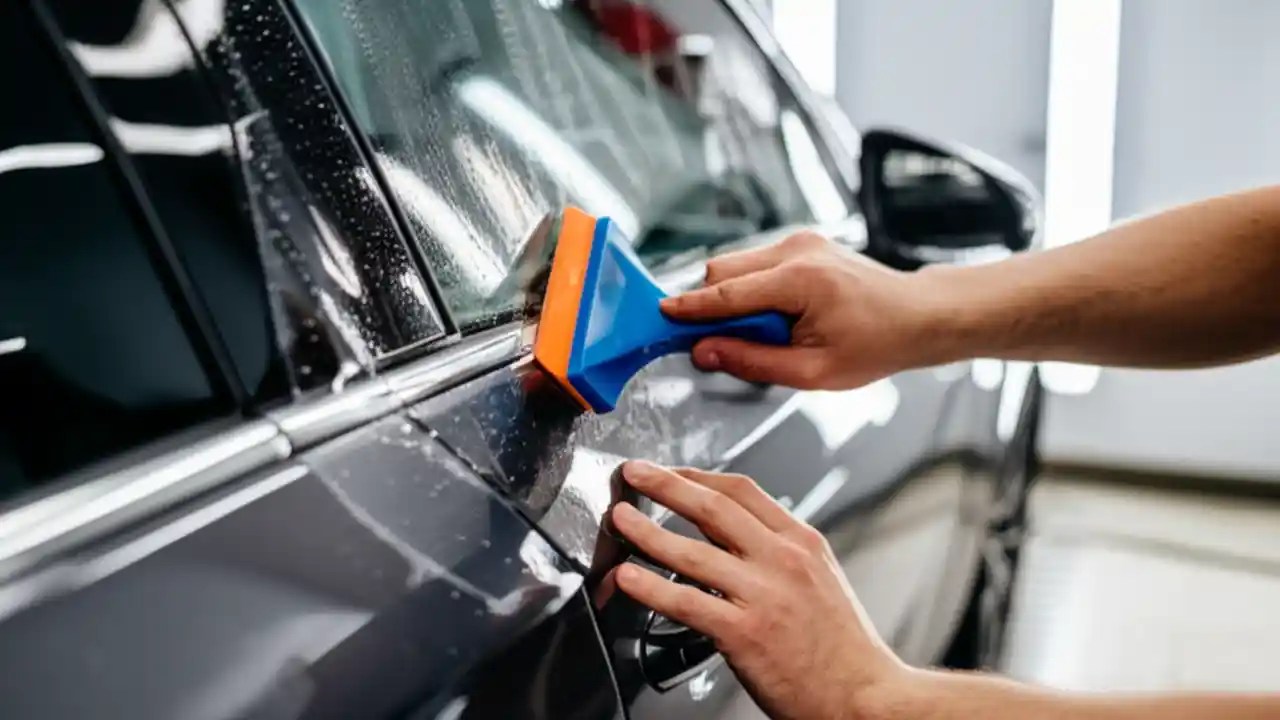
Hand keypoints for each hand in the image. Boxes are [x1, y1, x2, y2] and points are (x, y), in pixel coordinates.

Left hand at [609, 461, 908, 719]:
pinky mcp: (745, 633)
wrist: (866, 698)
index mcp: (802, 542)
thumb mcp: (821, 579)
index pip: (742, 491)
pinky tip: (628, 577)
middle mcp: (783, 560)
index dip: (697, 476)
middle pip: (712, 506)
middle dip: (664, 484)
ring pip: (691, 551)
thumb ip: (780, 552)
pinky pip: (687, 602)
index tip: (670, 471)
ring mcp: (764, 595)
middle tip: (633, 473)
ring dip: (645, 530)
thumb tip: (736, 533)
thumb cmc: (843, 648)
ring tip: (620, 519)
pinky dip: (651, 587)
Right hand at [661, 232, 948, 388]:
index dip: (690, 307)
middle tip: (725, 342)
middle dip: (713, 307)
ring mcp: (799, 241)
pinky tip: (776, 316)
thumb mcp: (812, 371)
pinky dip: (751, 290)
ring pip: (734, 264)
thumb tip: (704, 352)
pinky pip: (754, 264)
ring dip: (734, 299)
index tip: (661, 315)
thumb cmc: (876, 344)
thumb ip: (752, 362)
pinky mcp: (801, 242)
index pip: (728, 294)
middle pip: (722, 270)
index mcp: (801, 280)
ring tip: (767, 332)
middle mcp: (797, 250)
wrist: (916, 316)